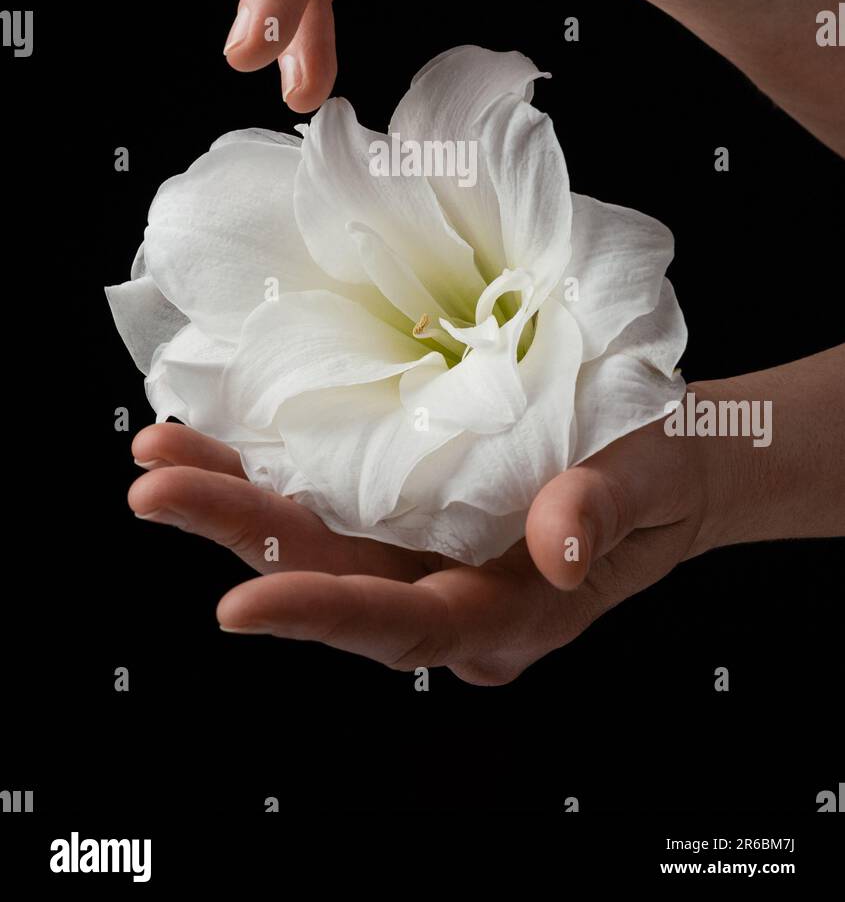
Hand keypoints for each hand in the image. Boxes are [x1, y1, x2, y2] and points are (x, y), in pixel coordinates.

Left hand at [127, 415, 710, 684]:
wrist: (666, 462)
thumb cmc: (666, 475)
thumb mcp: (653, 484)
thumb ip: (605, 513)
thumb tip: (559, 544)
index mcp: (506, 611)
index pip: (402, 626)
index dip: (320, 616)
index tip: (239, 601)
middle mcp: (443, 592)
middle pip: (330, 581)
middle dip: (239, 539)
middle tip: (156, 489)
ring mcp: (417, 551)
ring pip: (313, 542)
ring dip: (232, 502)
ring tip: (160, 457)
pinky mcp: (407, 507)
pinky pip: (327, 501)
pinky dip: (268, 471)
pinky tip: (213, 438)